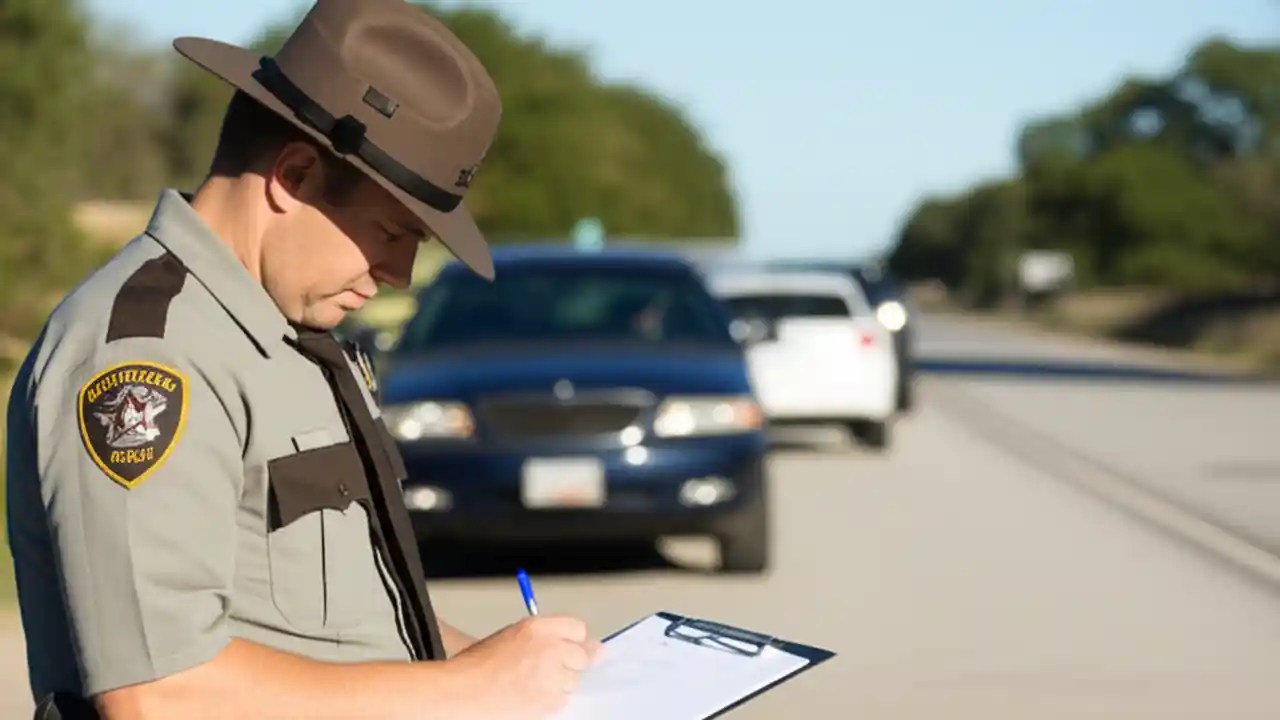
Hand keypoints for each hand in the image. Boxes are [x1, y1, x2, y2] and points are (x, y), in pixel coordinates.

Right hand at [446, 615, 602, 718]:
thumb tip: (577, 644)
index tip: (571, 648)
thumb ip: (545, 636)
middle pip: (582, 656)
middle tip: (546, 670)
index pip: (578, 629)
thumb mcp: (512, 636)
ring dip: (559, 684)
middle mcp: (550, 649)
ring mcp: (552, 676)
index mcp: (539, 628)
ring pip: (574, 681)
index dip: (573, 640)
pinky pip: (564, 700)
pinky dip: (552, 701)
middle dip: (569, 663)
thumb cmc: (478, 666)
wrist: (463, 692)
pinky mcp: (550, 700)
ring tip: (531, 684)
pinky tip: (530, 697)